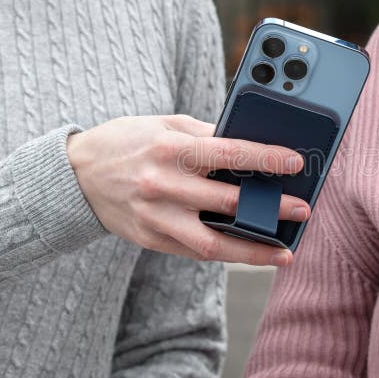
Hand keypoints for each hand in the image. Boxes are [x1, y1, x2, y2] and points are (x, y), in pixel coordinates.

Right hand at [67, 114, 309, 265]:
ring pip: (213, 243)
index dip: (266, 159)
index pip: (228, 154)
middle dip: (270, 209)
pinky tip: (250, 253)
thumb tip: (251, 143)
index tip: (295, 162)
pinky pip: (196, 252)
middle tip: (302, 210)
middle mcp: (163, 185)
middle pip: (227, 202)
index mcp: (170, 148)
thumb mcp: (165, 124)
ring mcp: (156, 217)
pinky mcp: (151, 239)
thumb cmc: (128, 142)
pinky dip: (226, 253)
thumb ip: (207, 134)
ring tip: (283, 253)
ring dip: (253, 250)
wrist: (76, 176)